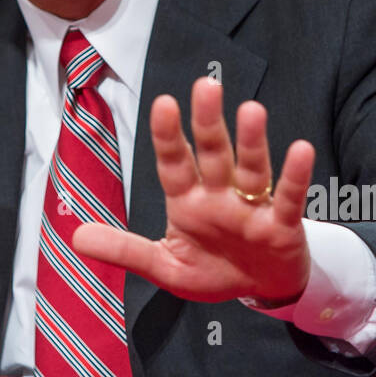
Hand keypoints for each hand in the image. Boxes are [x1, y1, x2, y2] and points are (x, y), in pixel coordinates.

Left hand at [73, 77, 313, 304]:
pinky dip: (294, 175)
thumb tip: (75, 237)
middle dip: (208, 122)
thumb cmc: (213, 270)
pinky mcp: (281, 224)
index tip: (163, 103)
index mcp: (188, 200)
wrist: (260, 290)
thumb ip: (125, 250)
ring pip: (250, 167)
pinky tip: (300, 149)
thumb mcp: (164, 266)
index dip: (168, 135)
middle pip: (213, 152)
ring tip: (252, 110)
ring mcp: (251, 205)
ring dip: (252, 141)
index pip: (174, 162)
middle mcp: (219, 194)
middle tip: (205, 86)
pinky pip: (287, 196)